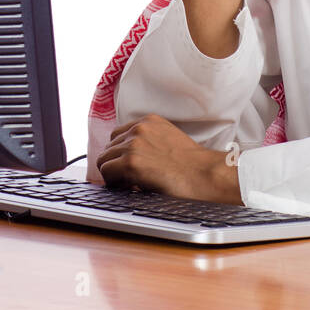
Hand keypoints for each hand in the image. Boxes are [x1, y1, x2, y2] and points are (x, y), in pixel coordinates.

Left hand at [96, 114, 242, 204]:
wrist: (206, 176)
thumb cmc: (193, 165)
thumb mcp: (169, 140)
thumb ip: (148, 142)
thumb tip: (126, 158)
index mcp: (149, 121)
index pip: (117, 134)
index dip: (120, 153)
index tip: (128, 167)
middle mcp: (139, 128)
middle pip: (108, 147)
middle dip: (116, 164)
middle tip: (129, 179)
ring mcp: (133, 144)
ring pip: (104, 160)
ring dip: (113, 174)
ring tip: (130, 184)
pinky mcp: (131, 163)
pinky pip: (106, 172)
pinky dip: (113, 182)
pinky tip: (129, 188)